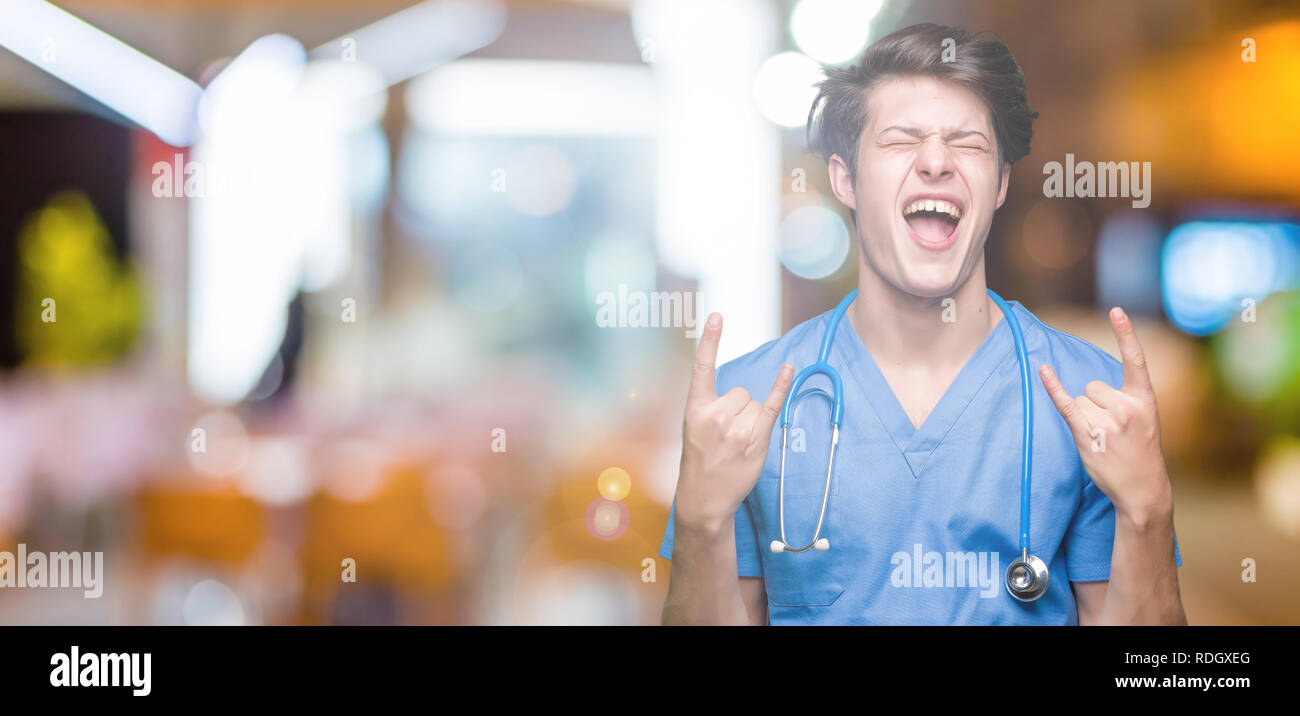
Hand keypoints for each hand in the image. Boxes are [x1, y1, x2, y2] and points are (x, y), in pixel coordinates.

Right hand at [675, 312, 793, 530]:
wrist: (704, 498)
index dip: (710, 339)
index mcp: (694, 409)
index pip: (702, 367)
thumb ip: (712, 406)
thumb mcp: (694, 429)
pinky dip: (781, 386)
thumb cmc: (700, 460)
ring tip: (735, 444)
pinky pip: (771, 406)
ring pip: (754, 403)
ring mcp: (737, 428)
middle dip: (737, 409)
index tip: (717, 315)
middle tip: (725, 436)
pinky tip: (789, 369)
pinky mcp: (756, 439)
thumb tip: (743, 394)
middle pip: (740, 391)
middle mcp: (715, 415)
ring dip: (750, 420)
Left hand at [1039, 307, 1171, 521]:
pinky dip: (1053, 388)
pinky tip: (1043, 371)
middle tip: (1112, 430)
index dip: (1126, 334)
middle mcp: (1127, 407)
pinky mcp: (1087, 435)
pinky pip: (1066, 404)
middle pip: (1092, 386)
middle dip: (1095, 404)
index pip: (1135, 360)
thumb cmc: (1140, 451)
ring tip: (1103, 439)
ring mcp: (1107, 421)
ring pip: (1079, 400)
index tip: (1116, 310)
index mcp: (1145, 399)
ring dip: (1084, 417)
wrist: (1143, 488)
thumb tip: (1089, 388)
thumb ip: (1125, 399)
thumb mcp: (1145, 420)